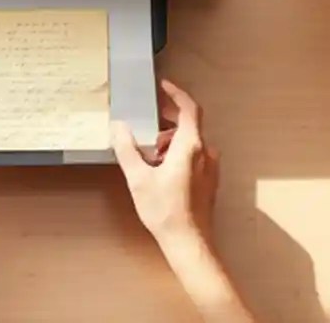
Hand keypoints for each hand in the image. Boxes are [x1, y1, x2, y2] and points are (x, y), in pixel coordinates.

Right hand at [112, 81, 255, 322]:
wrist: (189, 242)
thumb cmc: (166, 211)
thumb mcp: (138, 178)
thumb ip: (127, 149)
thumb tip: (119, 127)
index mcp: (191, 146)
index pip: (189, 108)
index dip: (177, 94)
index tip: (164, 86)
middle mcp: (206, 153)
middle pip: (189, 125)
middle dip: (167, 122)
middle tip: (147, 125)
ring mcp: (210, 168)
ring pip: (191, 142)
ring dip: (171, 142)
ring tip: (150, 156)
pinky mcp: (209, 181)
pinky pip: (195, 157)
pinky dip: (179, 155)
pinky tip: (162, 171)